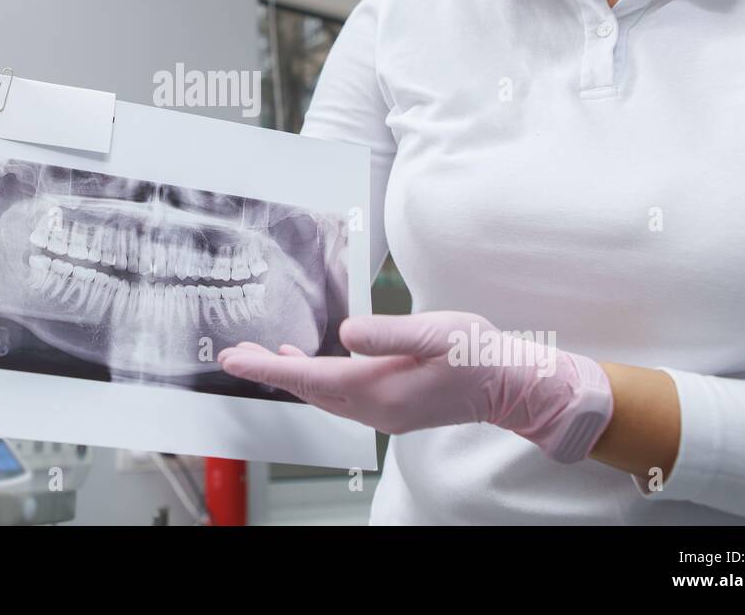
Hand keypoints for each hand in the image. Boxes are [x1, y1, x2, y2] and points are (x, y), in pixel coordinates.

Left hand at [217, 311, 613, 462]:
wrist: (512, 385)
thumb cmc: (478, 354)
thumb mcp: (435, 331)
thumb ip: (387, 332)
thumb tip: (344, 333)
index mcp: (379, 389)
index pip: (308, 378)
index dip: (266, 368)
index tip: (232, 360)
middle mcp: (375, 408)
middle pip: (307, 390)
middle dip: (269, 372)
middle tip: (234, 355)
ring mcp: (383, 412)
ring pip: (322, 395)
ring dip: (291, 375)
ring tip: (261, 356)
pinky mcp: (393, 407)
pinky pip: (340, 396)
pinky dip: (316, 379)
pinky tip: (310, 363)